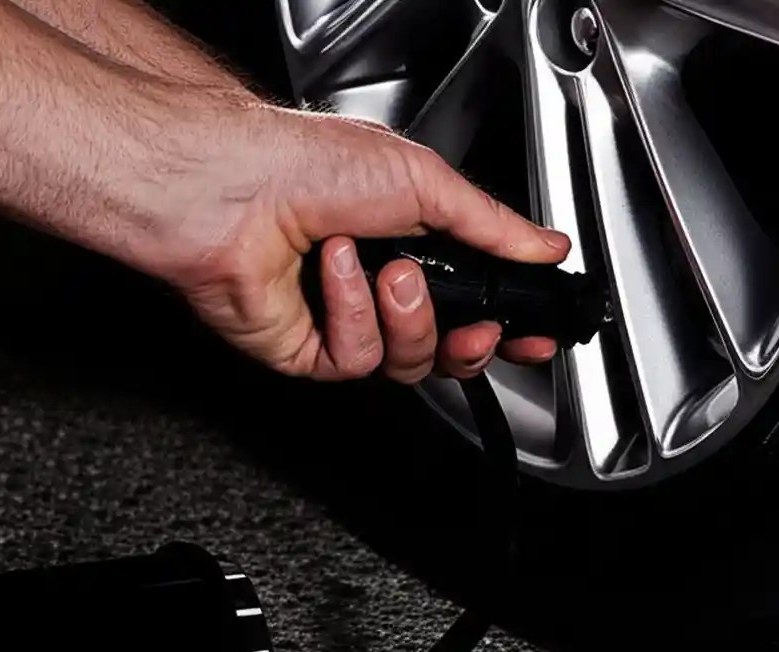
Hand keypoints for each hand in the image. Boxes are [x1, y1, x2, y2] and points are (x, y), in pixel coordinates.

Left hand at [157, 108, 570, 382]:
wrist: (234, 188)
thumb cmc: (307, 164)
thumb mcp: (426, 182)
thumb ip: (493, 225)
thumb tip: (544, 245)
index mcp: (413, 243)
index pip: (475, 301)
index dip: (508, 325)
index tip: (534, 334)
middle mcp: (380, 286)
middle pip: (448, 348)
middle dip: (470, 340)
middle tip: (476, 321)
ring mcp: (344, 321)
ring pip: (410, 361)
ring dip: (408, 317)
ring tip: (386, 271)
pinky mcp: (309, 351)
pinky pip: (358, 360)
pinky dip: (353, 315)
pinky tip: (332, 273)